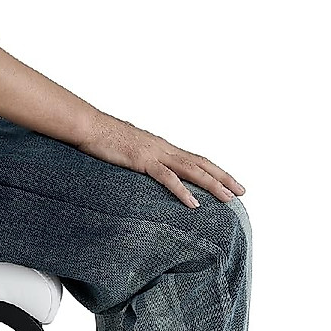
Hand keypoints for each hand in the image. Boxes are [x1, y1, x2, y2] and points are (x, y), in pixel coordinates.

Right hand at [77, 112, 244, 208]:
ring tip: (228, 197)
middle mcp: (164, 149)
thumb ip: (137, 159)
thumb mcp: (125, 149)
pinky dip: (182, 191)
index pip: (195, 159)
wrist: (88, 126)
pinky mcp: (143, 161)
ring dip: (212, 184)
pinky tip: (194, 204)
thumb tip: (140, 167)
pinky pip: (167, 179)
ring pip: (192, 170)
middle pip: (201, 163)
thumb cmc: (101, 137)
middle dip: (223, 177)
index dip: (214, 170)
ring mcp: (155, 154)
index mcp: (161, 147)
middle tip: (242, 191)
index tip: (229, 181)